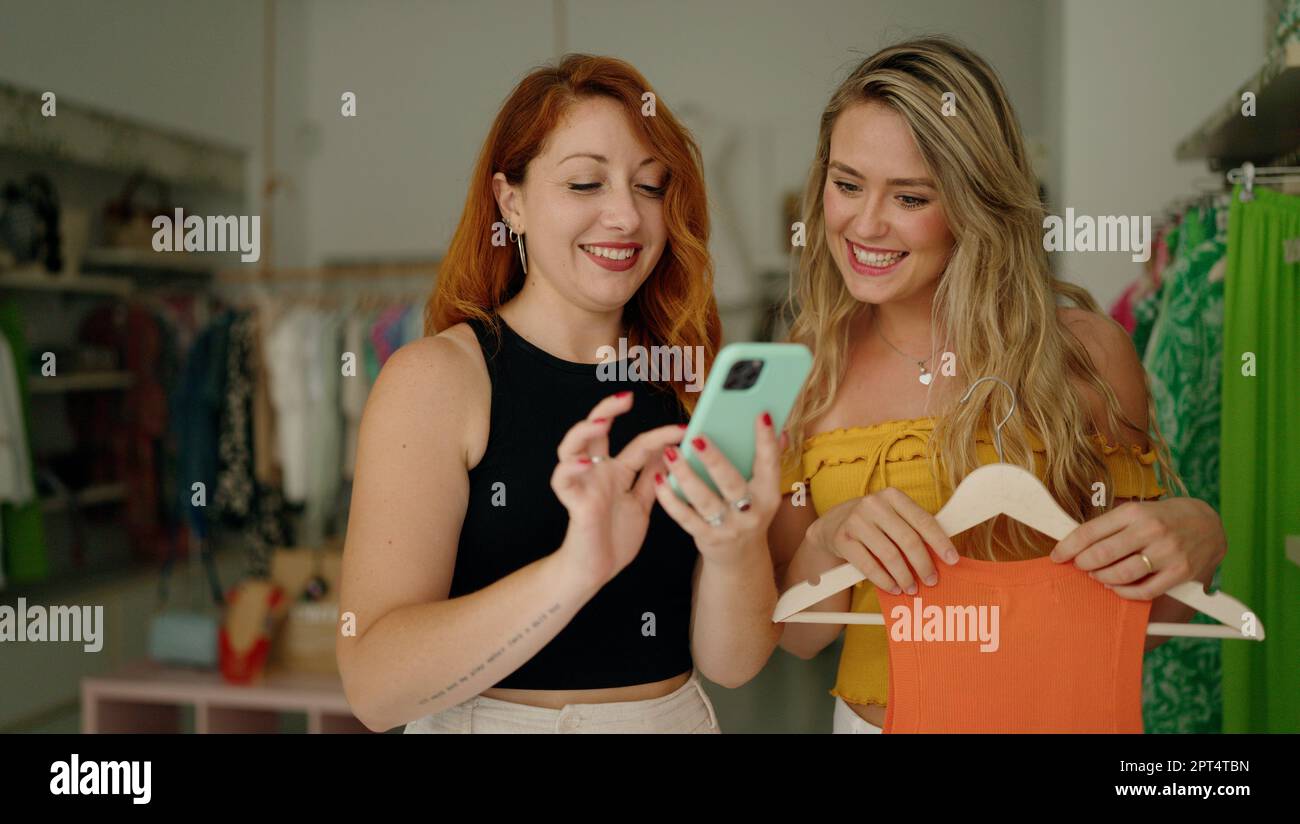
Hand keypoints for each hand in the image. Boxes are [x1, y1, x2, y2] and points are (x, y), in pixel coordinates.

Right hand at [551, 391, 686, 588]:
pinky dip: (571, 469)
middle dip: (608, 409)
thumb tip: (669, 453)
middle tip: (626, 397)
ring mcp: (583, 485)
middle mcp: (598, 472)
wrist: (596, 571)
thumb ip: (651, 479)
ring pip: (571, 447)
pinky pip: (562, 480)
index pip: (638, 444)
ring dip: (584, 431)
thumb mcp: (642, 504)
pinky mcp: (573, 502)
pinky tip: (584, 463)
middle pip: (595, 431)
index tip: (684, 428)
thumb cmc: (615, 538)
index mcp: (617, 472)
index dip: (660, 435)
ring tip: (601, 422)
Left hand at [652, 411, 780, 566]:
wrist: (740, 558)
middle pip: (731, 482)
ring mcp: (729, 527)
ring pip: (704, 499)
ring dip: (685, 475)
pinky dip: (670, 499)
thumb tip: (781, 431)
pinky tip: (659, 480)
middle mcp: (751, 511)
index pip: (770, 463)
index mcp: (768, 493)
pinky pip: (685, 517)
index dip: (767, 440)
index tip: (760, 416)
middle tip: (696, 437)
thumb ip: (769, 461)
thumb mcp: (764, 491)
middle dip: (714, 459)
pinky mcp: (708, 538)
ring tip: (670, 453)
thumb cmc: (749, 512)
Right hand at [807, 487, 957, 594]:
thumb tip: (943, 555)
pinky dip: (884, 580)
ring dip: (904, 577)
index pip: (923, 520)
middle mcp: (874, 504)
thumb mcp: (894, 517)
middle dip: (923, 564)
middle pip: (908, 539)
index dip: (940, 542)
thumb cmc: (874, 523)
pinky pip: (869, 566)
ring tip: (911, 587)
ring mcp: (856, 520)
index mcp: (893, 495)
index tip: (952, 560)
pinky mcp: (842, 539)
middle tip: (931, 580)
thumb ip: (915, 529)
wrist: (834, 523)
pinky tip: (893, 587)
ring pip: (889, 555)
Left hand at [1050, 498, 1226, 599]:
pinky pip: (1144, 590)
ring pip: (1121, 574)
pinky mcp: (1180, 572)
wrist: (1209, 524)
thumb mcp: (1137, 511)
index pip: (1090, 531)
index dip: (1068, 546)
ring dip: (1102, 578)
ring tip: (1098, 576)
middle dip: (1083, 563)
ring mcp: (1167, 552)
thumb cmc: (1163, 518)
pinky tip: (1117, 587)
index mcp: (1134, 512)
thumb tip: (1074, 544)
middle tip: (1080, 566)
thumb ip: (1110, 527)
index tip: (1057, 556)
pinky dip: (1125, 592)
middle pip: (1102, 554)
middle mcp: (1151, 530)